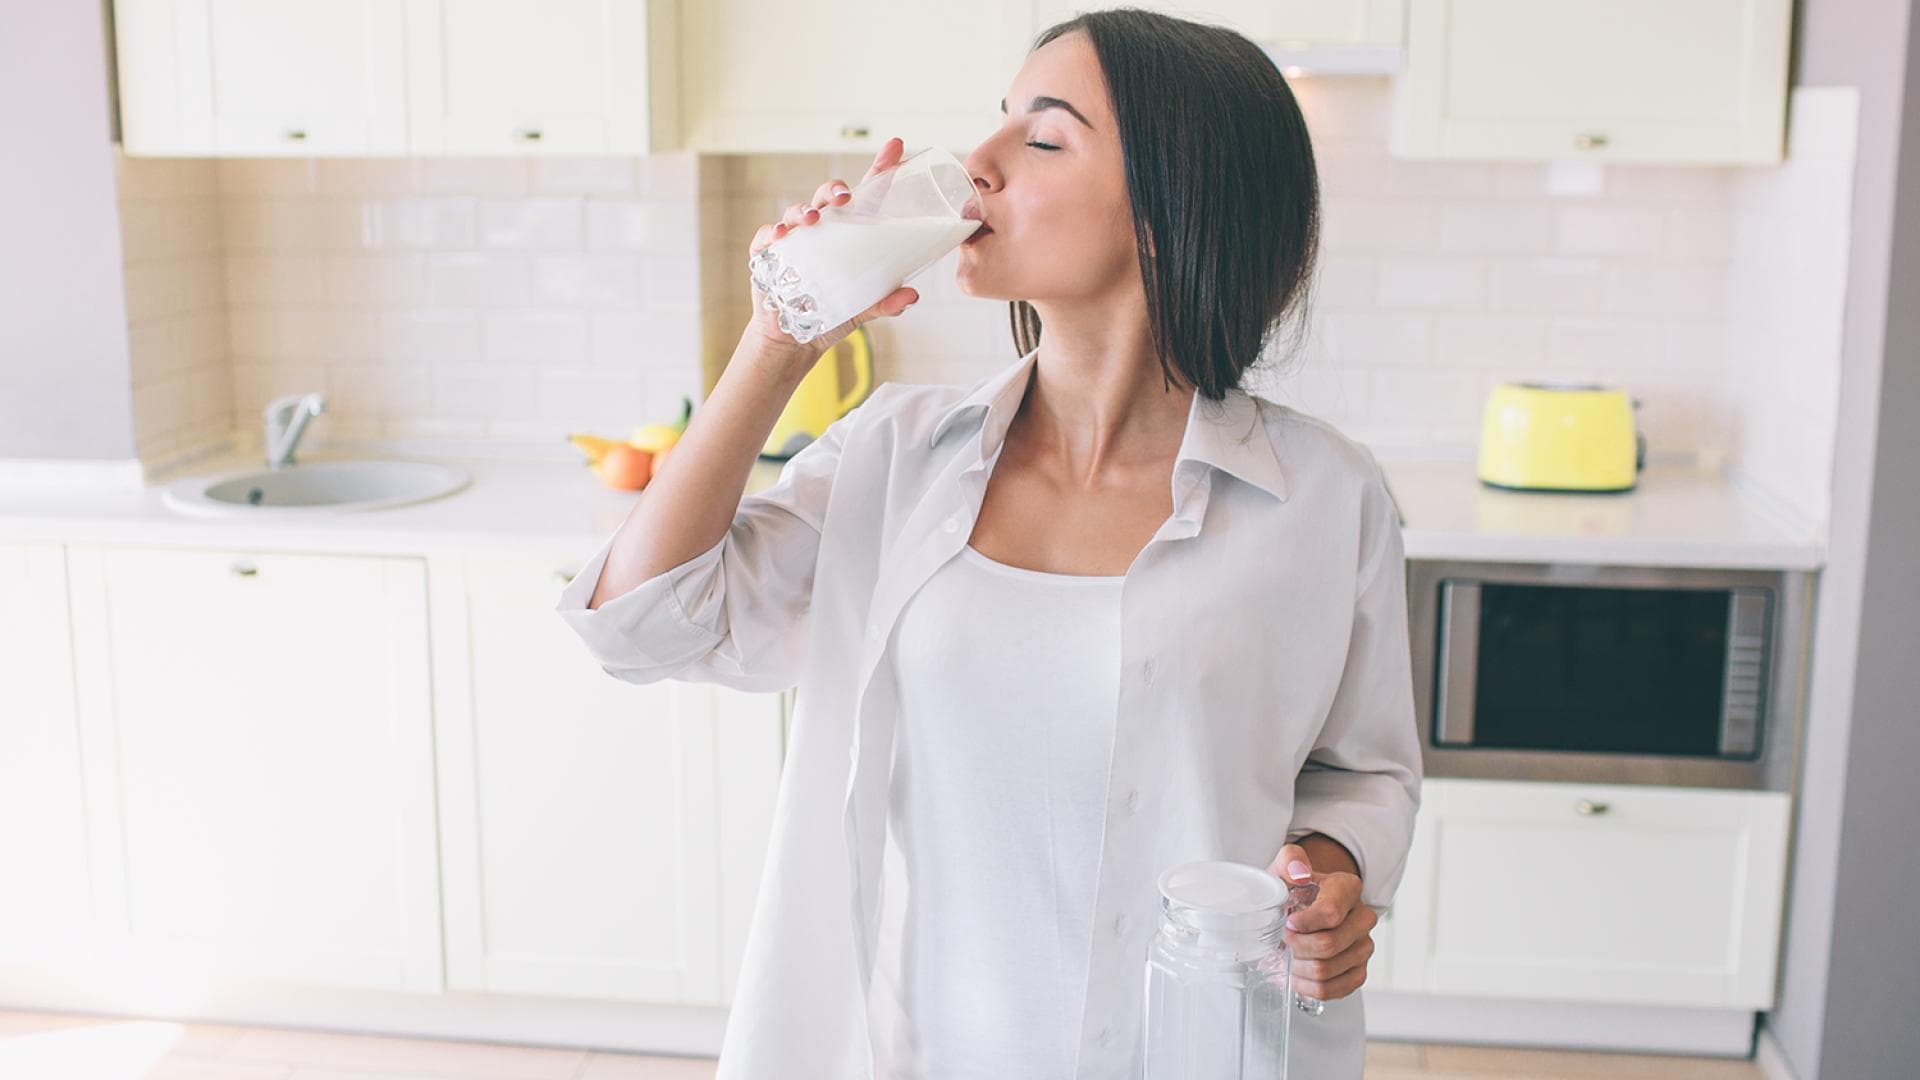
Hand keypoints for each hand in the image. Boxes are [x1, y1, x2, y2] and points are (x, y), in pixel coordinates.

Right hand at [746, 136, 920, 354]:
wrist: (794, 339)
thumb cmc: (832, 313)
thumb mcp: (864, 308)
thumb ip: (887, 302)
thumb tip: (912, 295)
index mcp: (849, 233)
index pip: (867, 194)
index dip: (880, 168)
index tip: (896, 146)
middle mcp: (822, 228)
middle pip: (829, 196)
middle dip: (835, 189)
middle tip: (844, 196)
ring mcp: (794, 238)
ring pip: (797, 210)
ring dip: (803, 209)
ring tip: (811, 218)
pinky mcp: (768, 253)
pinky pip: (768, 235)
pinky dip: (773, 232)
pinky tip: (780, 235)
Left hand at [1267, 843, 1376, 1000]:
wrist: (1302, 907)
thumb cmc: (1293, 889)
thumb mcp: (1285, 867)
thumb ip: (1290, 860)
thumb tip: (1299, 872)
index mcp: (1348, 889)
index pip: (1331, 913)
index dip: (1303, 924)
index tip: (1288, 923)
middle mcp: (1362, 918)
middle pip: (1330, 945)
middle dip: (1298, 947)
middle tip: (1285, 941)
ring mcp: (1364, 946)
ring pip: (1329, 970)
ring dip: (1301, 968)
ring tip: (1290, 957)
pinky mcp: (1359, 971)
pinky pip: (1335, 989)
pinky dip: (1310, 987)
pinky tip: (1299, 975)